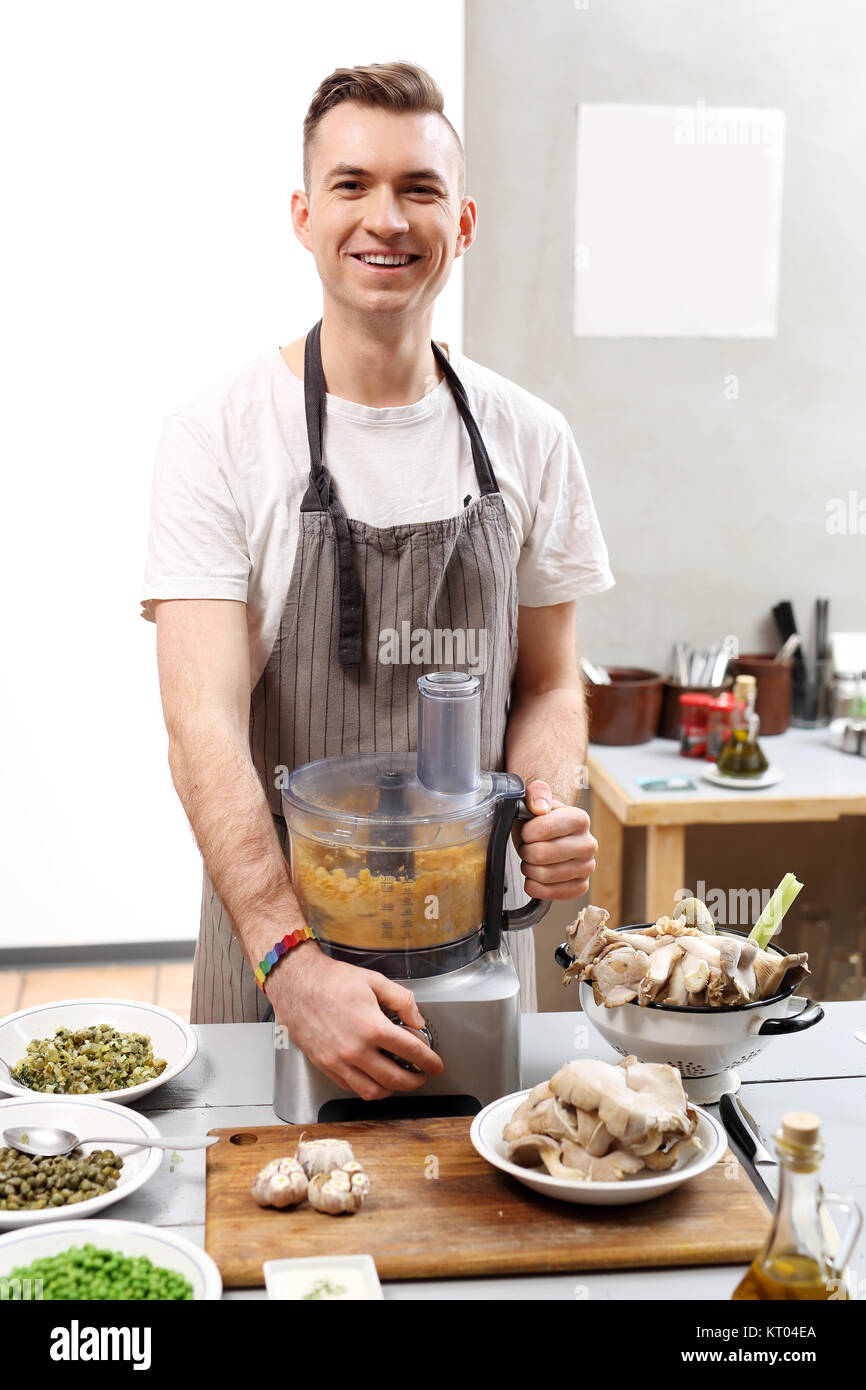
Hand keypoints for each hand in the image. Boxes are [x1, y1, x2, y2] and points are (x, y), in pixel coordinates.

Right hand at [265, 940, 443, 1100]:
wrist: (296, 984)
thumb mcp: (374, 980)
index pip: (410, 1051)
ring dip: (391, 1090)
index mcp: (372, 1027)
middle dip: (414, 1080)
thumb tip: (417, 1020)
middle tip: (421, 1076)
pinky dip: (367, 1087)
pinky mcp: (324, 1066)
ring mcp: (338, 1061)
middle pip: (394, 1078)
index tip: (435, 1065)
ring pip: (372, 1091)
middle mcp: (356, 1050)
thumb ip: (401, 1001)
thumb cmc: (332, 980)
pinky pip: (351, 1087)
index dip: (428, 1061)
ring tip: (399, 1081)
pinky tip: (374, 1077)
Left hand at [516, 779, 596, 899]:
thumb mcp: (536, 799)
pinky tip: (535, 877)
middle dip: (526, 851)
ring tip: (531, 860)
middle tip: (527, 847)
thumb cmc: (541, 820)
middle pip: (542, 854)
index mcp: (580, 819)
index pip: (544, 829)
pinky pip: (552, 893)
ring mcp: (587, 867)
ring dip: (529, 868)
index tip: (526, 831)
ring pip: (545, 875)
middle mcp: (589, 844)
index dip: (526, 832)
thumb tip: (540, 807)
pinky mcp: (581, 886)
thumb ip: (537, 793)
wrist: (550, 838)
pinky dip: (535, 887)